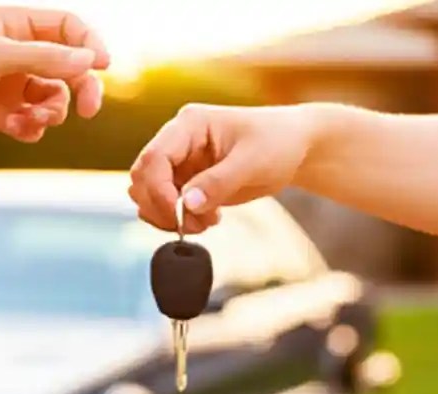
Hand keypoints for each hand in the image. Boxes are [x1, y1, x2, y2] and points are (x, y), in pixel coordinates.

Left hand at [0, 6, 109, 142]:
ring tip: (31, 120)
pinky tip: (12, 129)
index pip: (68, 27)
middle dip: (81, 88)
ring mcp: (10, 83)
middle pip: (69, 66)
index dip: (89, 44)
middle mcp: (16, 52)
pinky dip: (32, 128)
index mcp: (14, 24)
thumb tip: (91, 60)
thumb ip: (45, 58)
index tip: (102, 66)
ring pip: (54, 98)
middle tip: (88, 110)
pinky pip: (34, 121)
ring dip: (51, 113)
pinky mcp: (2, 112)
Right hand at [129, 104, 319, 232]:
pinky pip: (166, 205)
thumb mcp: (253, 162)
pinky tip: (208, 219)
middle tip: (195, 224)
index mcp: (189, 125)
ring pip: (148, 195)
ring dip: (168, 216)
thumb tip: (186, 204)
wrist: (295, 147)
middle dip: (161, 207)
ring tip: (207, 222)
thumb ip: (218, 182)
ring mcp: (181, 162)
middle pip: (142, 178)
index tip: (180, 215)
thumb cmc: (278, 142)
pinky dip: (178, 219)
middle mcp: (178, 141)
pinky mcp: (188, 182)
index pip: (154, 158)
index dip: (159, 191)